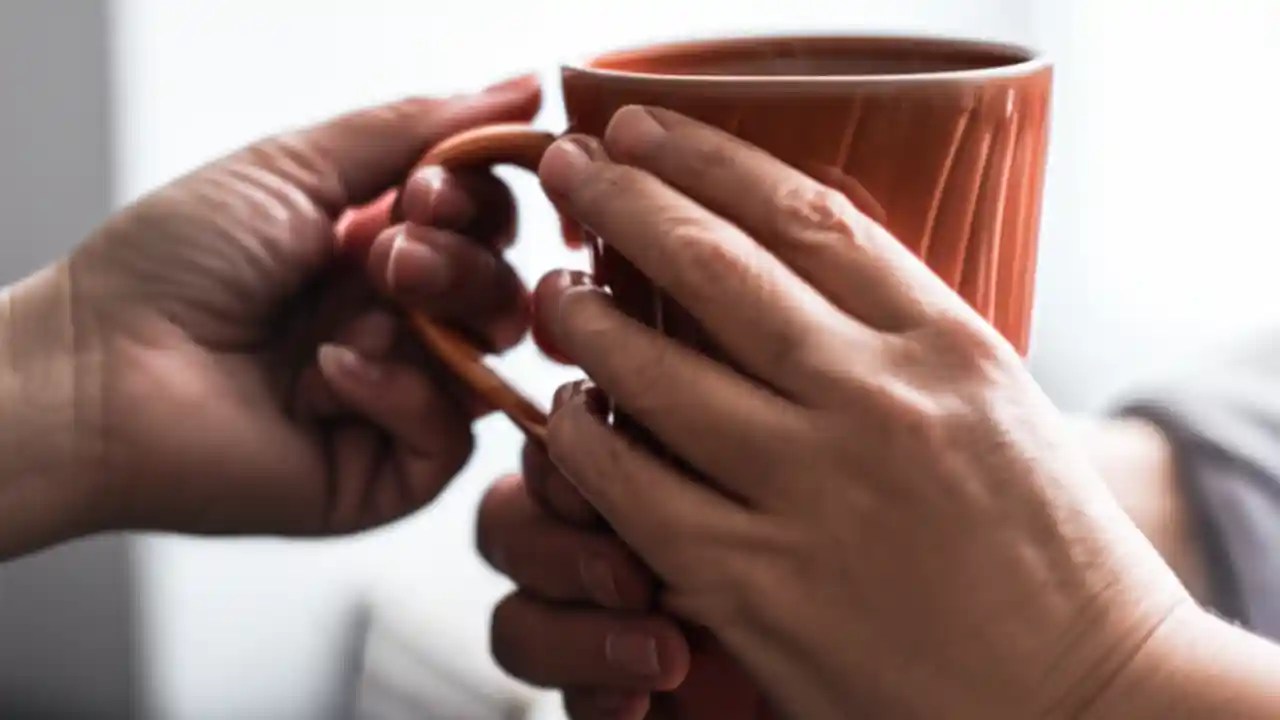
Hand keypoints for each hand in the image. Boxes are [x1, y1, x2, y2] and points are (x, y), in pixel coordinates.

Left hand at [0, 77, 539, 555]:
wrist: (98, 371)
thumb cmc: (176, 264)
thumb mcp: (297, 167)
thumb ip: (413, 129)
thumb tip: (522, 90)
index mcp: (375, 248)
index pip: (484, 222)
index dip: (479, 200)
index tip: (428, 191)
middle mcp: (392, 322)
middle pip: (500, 286)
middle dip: (459, 259)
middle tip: (392, 255)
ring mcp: (393, 397)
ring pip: (488, 357)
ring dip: (438, 316)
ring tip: (362, 311)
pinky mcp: (384, 473)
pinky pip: (451, 437)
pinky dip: (403, 395)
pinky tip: (331, 375)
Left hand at [527, 106, 1196, 718]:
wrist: (1081, 698)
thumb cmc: (1047, 552)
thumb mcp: (996, 402)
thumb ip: (902, 332)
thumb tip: (791, 273)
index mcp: (947, 346)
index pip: (808, 215)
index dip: (707, 158)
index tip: (645, 132)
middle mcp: (877, 403)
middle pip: (717, 269)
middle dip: (626, 203)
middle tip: (572, 172)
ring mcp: (813, 494)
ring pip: (657, 376)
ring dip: (587, 322)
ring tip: (555, 294)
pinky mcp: (759, 586)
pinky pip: (637, 493)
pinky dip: (585, 443)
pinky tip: (565, 415)